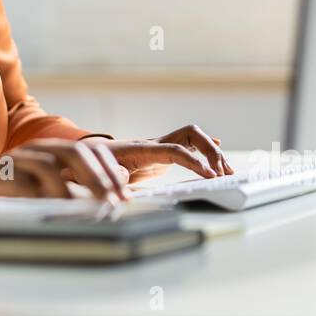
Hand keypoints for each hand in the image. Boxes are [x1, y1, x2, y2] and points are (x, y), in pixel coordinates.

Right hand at [0, 138, 130, 203]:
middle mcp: (42, 149)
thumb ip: (81, 187)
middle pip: (77, 151)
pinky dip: (46, 192)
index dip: (112, 170)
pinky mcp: (3, 170)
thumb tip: (121, 185)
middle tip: (113, 201)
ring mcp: (22, 157)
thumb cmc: (16, 192)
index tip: (126, 196)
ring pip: (54, 160)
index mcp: (57, 152)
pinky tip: (56, 208)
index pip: (92, 150)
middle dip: (99, 175)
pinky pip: (27, 179)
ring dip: (76, 183)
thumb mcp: (52, 191)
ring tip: (89, 205)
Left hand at [83, 125, 230, 182]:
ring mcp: (160, 146)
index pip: (175, 150)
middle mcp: (154, 143)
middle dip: (210, 151)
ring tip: (228, 171)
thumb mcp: (100, 173)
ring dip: (212, 152)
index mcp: (141, 149)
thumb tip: (122, 180)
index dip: (193, 162)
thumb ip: (112, 176)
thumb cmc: (93, 164)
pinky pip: (188, 147)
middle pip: (191, 135)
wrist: (87, 154)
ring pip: (193, 138)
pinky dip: (205, 151)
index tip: (209, 176)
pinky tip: (219, 155)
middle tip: (221, 174)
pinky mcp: (162, 154)